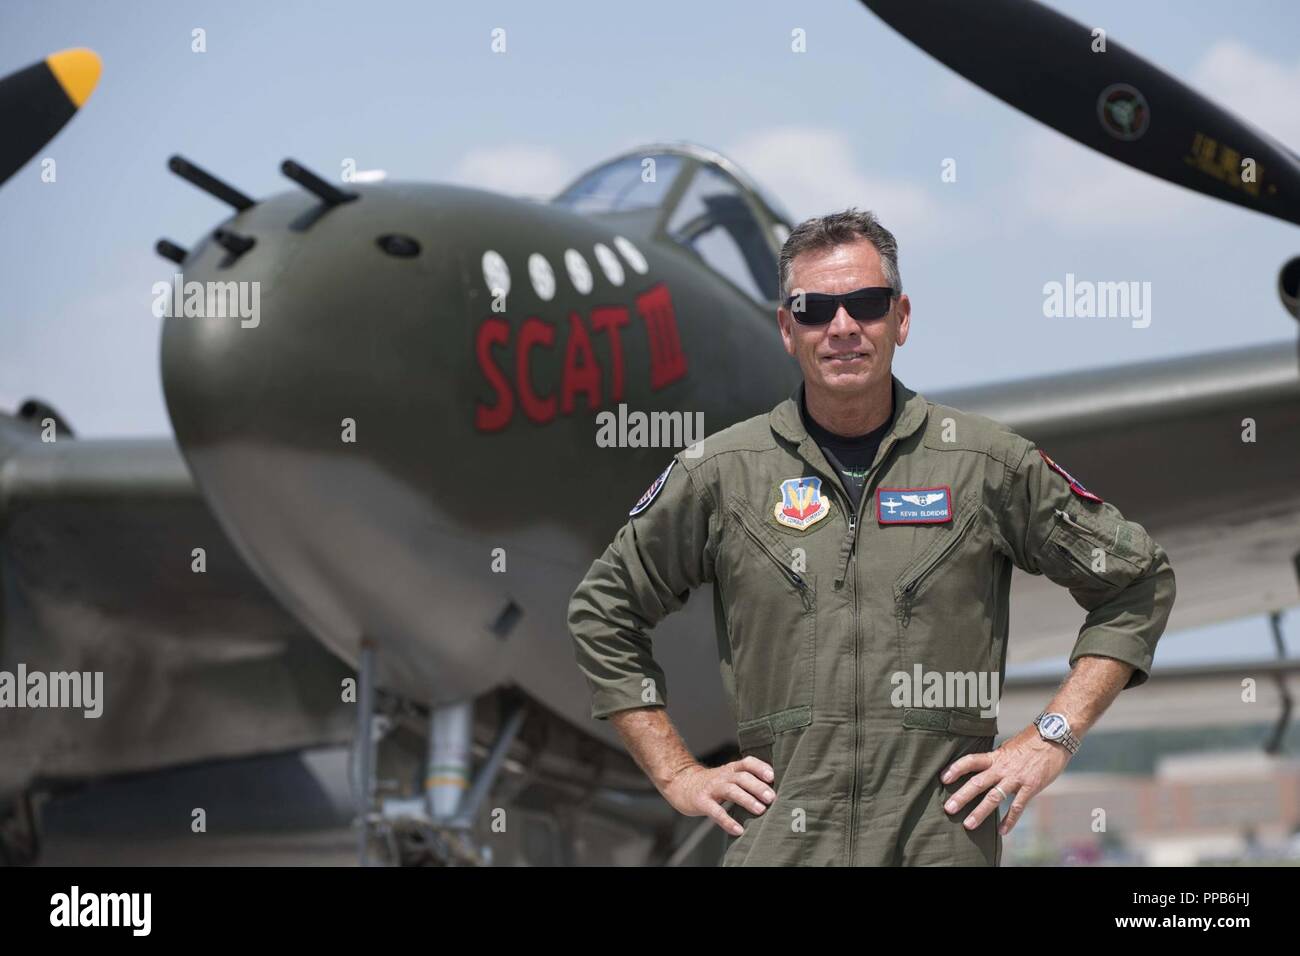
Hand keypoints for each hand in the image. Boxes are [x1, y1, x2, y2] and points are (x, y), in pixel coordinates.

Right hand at [662, 757, 776, 836]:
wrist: (680, 783)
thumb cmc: (711, 783)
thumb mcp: (727, 775)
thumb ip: (745, 779)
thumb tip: (771, 790)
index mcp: (731, 769)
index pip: (747, 763)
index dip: (760, 767)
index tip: (772, 776)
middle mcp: (722, 776)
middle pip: (742, 777)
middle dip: (758, 787)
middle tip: (771, 797)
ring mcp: (711, 788)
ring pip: (731, 791)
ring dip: (747, 800)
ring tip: (760, 810)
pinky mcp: (702, 802)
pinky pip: (716, 812)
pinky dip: (728, 821)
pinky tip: (738, 829)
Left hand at [939, 725, 1072, 834]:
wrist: (1055, 736)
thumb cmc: (1032, 742)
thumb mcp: (1009, 747)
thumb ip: (997, 759)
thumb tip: (984, 766)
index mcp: (996, 756)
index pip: (971, 761)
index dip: (956, 769)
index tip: (943, 778)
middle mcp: (1002, 767)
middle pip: (977, 782)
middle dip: (962, 796)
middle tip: (948, 809)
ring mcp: (1016, 778)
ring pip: (994, 797)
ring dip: (980, 812)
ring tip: (968, 825)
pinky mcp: (1031, 786)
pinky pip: (1018, 806)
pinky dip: (1010, 820)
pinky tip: (1003, 831)